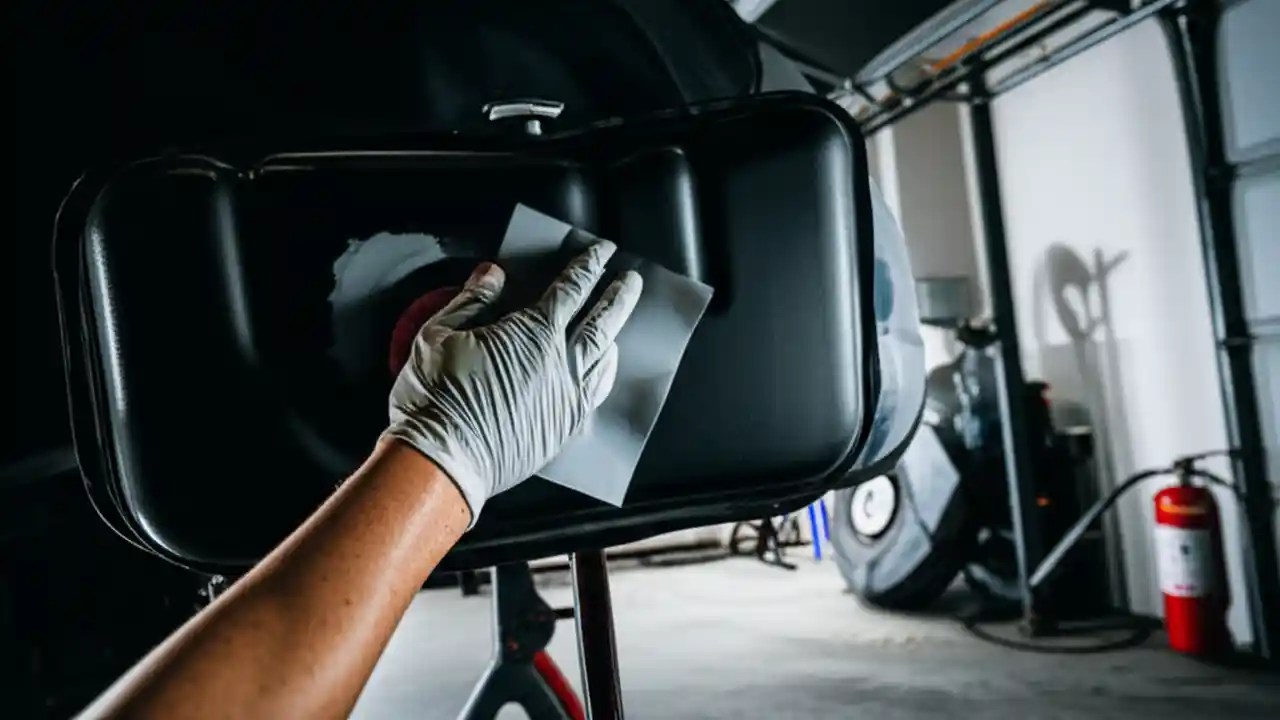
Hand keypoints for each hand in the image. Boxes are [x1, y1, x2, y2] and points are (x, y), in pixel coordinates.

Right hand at [383, 241, 642, 525]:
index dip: (590, 264)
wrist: (442, 460)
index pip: (572, 287)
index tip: (603, 251)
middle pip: (602, 320)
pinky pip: (597, 392)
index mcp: (532, 332)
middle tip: (632, 281)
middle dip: (619, 295)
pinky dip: (606, 373)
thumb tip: (492, 273)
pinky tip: (604, 368)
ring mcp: (567, 396)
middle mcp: (560, 361)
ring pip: (605, 356)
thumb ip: (470, 300)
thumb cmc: (435, 397)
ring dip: (615, 334)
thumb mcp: (437, 334)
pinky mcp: (564, 426)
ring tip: (620, 323)